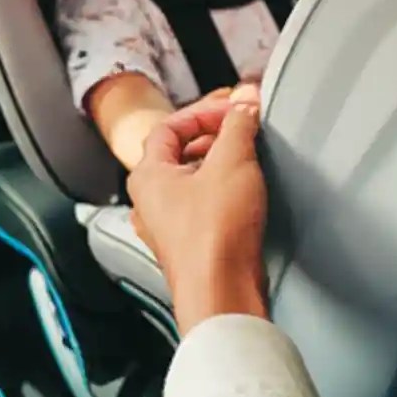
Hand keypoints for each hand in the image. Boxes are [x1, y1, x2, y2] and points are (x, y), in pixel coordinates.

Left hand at [128, 86, 267, 333]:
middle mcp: (150, 203)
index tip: (233, 110)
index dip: (203, 112)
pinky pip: (203, 208)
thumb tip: (244, 103)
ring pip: (192, 183)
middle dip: (213, 138)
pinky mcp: (191, 247)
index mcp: (148, 176)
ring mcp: (169, 228)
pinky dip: (223, 194)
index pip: (169, 126)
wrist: (221, 294)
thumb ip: (238, 125)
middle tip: (243, 131)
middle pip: (179, 154)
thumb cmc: (214, 237)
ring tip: (248, 161)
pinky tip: (246, 197)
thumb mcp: (232, 163)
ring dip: (220, 166)